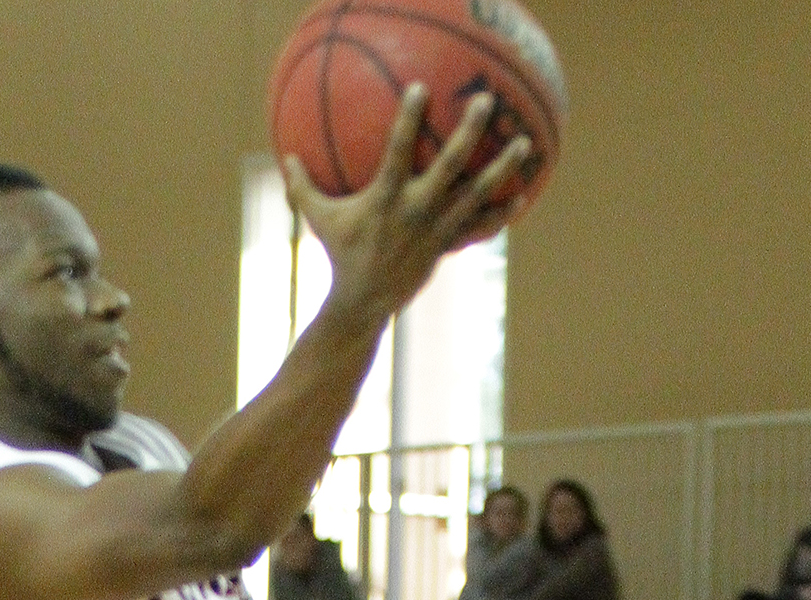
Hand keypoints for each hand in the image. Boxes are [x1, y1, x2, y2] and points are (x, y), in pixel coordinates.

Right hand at [283, 86, 531, 327]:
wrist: (364, 301)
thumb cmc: (340, 253)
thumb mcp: (317, 219)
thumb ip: (302, 186)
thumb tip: (284, 156)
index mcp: (385, 198)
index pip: (398, 150)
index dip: (408, 119)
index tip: (420, 87)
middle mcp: (416, 209)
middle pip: (450, 164)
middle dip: (470, 131)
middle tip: (487, 101)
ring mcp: (437, 227)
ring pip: (477, 192)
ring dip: (503, 167)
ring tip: (525, 142)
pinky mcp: (447, 244)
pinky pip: (480, 226)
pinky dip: (500, 213)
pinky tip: (520, 197)